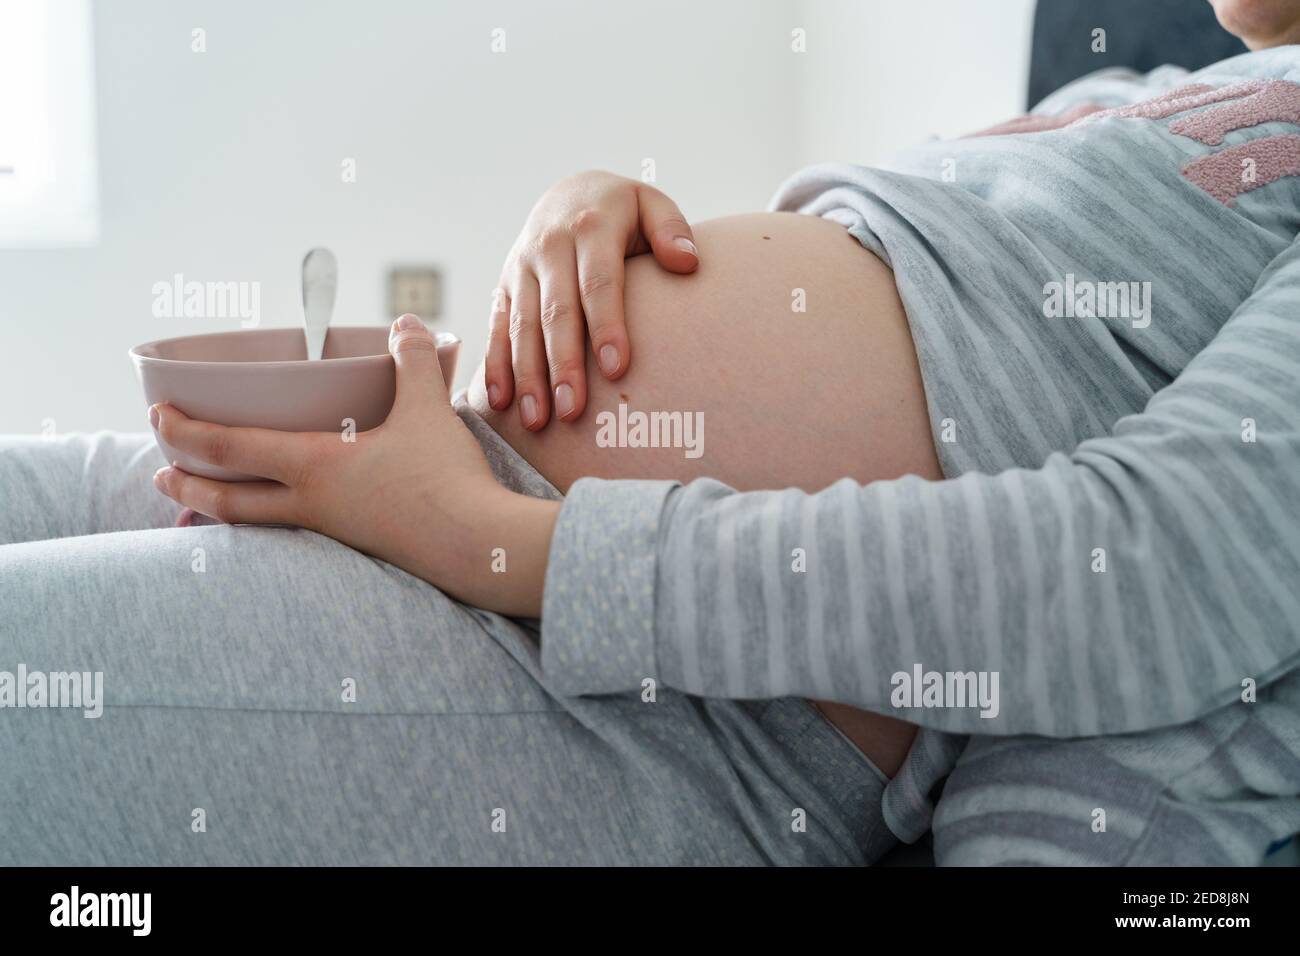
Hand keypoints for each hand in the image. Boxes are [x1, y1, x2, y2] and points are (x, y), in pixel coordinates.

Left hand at [151, 314, 559, 616]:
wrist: (478, 548)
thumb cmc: (446, 481)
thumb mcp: (429, 409)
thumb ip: (412, 362)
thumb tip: (404, 323)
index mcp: (315, 467)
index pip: (230, 448)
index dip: (186, 432)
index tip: (157, 416)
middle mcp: (311, 504)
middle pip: (228, 501)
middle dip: (187, 485)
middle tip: (160, 474)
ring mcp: (333, 533)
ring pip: (257, 526)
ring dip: (221, 511)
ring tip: (201, 504)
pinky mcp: (360, 548)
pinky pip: (296, 536)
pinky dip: (269, 526)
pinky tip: (287, 517)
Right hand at [485, 170, 699, 429]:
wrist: (569, 194)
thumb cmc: (622, 212)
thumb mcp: (651, 203)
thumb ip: (671, 229)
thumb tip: (687, 262)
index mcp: (590, 228)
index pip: (599, 283)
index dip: (606, 325)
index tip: (617, 368)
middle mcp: (549, 246)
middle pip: (555, 312)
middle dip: (562, 363)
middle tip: (572, 410)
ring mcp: (521, 268)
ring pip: (521, 326)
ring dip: (527, 375)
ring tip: (538, 419)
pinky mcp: (503, 287)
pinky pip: (497, 328)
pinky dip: (496, 366)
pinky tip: (501, 403)